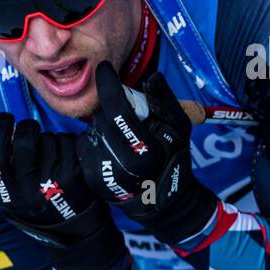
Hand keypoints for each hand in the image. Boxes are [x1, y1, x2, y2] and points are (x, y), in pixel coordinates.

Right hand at [0, 114, 122, 261]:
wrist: (71, 229)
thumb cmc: (30, 203)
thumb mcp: (3, 193)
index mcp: (6, 194)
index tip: (5, 119)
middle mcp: (29, 190)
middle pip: (25, 141)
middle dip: (27, 127)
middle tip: (29, 129)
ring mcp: (55, 183)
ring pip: (49, 138)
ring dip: (48, 137)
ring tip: (48, 151)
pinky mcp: (77, 176)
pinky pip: (68, 142)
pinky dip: (66, 142)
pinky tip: (64, 154)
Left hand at [79, 61, 218, 244]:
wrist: (162, 202)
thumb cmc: (174, 161)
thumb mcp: (181, 128)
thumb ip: (167, 101)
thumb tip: (152, 77)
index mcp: (143, 150)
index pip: (118, 109)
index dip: (109, 84)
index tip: (104, 67)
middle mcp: (118, 164)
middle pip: (104, 118)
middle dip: (112, 109)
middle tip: (128, 112)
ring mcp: (101, 174)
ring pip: (94, 132)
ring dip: (106, 125)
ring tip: (124, 135)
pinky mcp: (91, 179)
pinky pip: (89, 147)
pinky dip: (100, 140)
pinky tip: (113, 147)